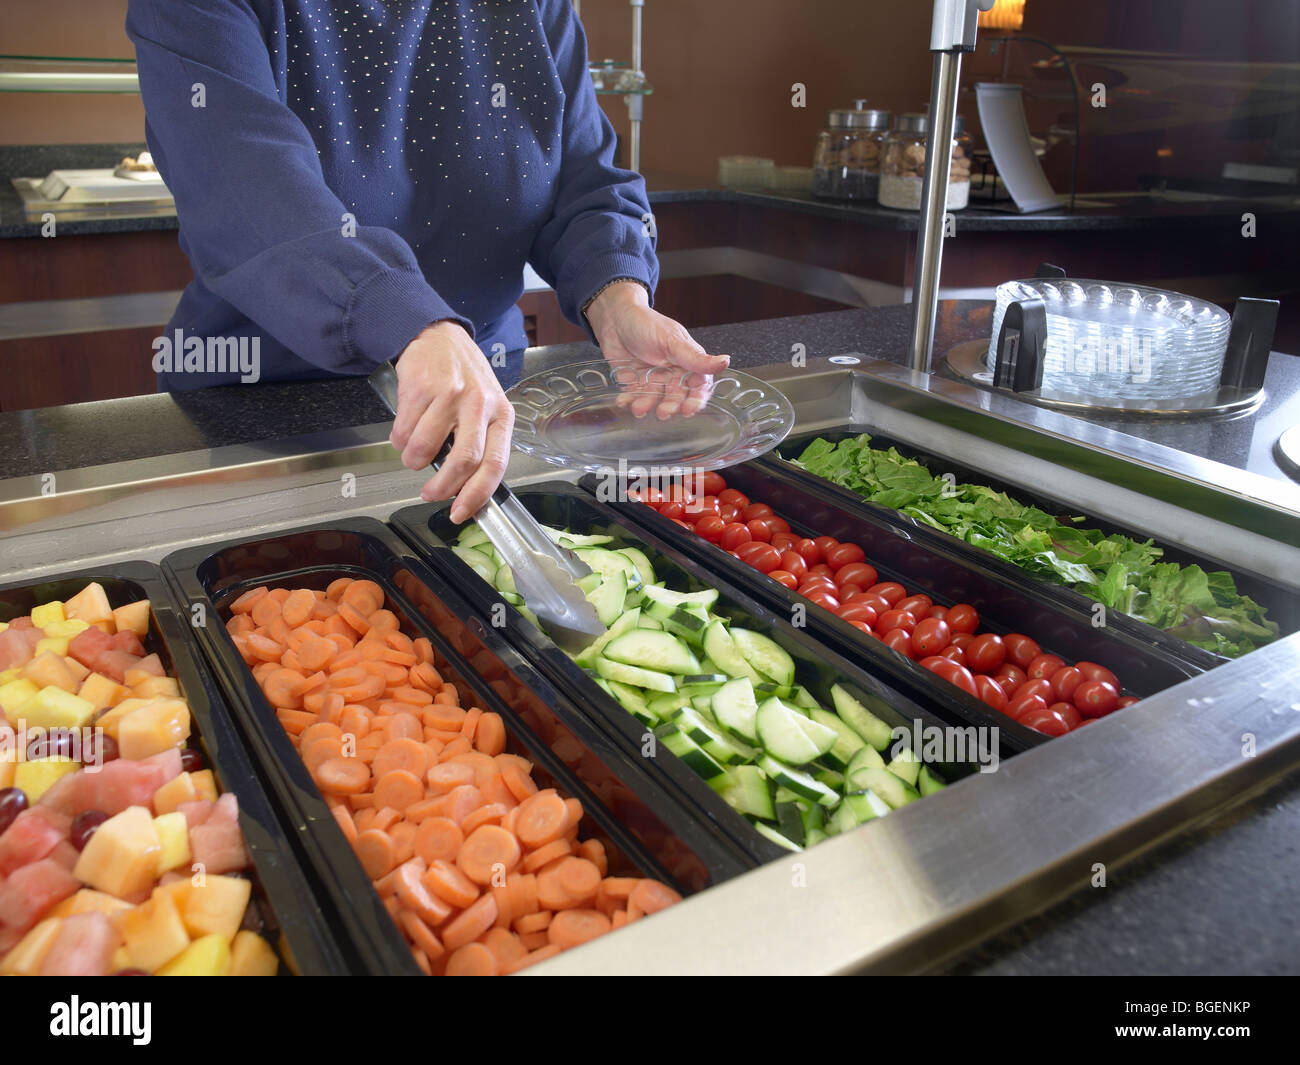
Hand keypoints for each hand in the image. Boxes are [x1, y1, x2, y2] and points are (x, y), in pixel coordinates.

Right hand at [389, 320, 513, 522]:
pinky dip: (399, 440)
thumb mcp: (486, 407)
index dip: (476, 494)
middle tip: (430, 494)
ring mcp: (452, 395)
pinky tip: (404, 432)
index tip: (460, 512)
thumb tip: (467, 489)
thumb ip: (481, 443)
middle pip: (464, 461)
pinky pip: (405, 430)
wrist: (438, 336)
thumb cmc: (464, 378)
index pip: (495, 464)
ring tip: (412, 455)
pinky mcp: (423, 387)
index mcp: (501, 414)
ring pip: (427, 448)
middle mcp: (481, 403)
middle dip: (442, 487)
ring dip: (413, 460)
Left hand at [586, 281, 729, 418]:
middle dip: (671, 407)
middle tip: (664, 412)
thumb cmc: (646, 323)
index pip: (698, 387)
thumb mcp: (673, 341)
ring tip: (638, 408)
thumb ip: (696, 358)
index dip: (696, 400)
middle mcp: (672, 375)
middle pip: (677, 398)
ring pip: (655, 401)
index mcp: (687, 363)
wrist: (614, 317)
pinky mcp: (633, 384)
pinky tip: (623, 401)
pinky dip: (629, 402)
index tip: (689, 409)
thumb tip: (725, 361)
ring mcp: (652, 381)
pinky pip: (634, 398)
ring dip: (648, 406)